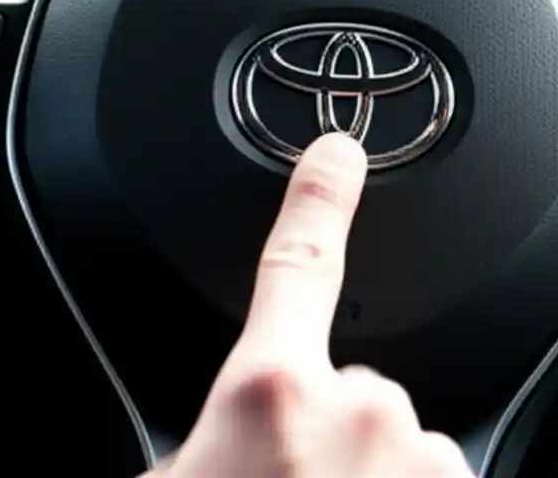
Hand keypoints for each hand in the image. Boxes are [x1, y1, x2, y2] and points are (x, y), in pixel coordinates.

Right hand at [144, 134, 472, 476]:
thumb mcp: (179, 468)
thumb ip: (204, 421)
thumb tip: (209, 426)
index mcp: (268, 389)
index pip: (296, 265)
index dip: (318, 201)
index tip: (337, 153)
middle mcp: (352, 407)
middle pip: (341, 381)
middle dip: (314, 420)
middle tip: (277, 474)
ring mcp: (415, 452)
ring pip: (385, 434)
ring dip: (355, 464)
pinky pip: (420, 470)